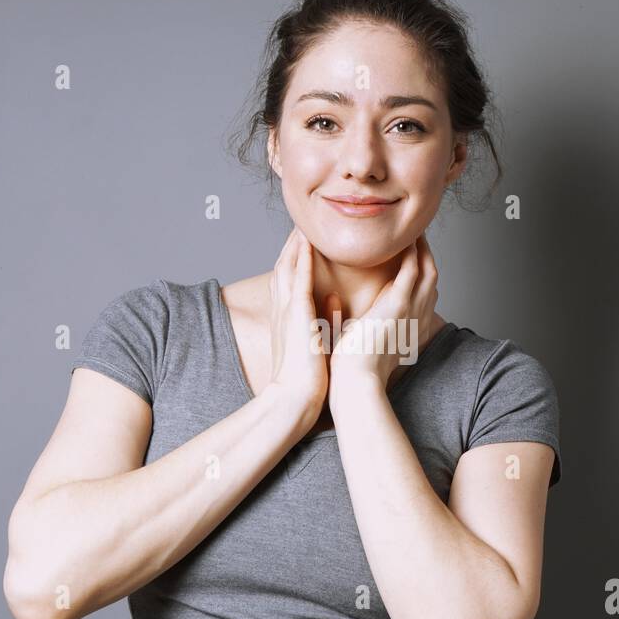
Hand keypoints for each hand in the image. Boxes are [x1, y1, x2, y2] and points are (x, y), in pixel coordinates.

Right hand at [267, 227, 328, 424]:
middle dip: (292, 242)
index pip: (292, 278)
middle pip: (285, 265)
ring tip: (303, 221)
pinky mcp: (296, 315)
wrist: (295, 397)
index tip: (308, 237)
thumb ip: (325, 316)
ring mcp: (287, 310)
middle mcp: (284, 309)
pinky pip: (297, 281)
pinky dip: (301, 260)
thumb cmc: (308, 375)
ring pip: (288, 266)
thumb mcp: (319, 338)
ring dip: (295, 243)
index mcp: (290, 316)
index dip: (298, 255)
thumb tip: (335, 299)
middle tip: (302, 220)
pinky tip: (306, 242)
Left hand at [326, 233, 439, 398]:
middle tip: (416, 233)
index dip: (418, 270)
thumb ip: (358, 322)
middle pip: (431, 276)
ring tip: (412, 228)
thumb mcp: (362, 340)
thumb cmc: (354, 366)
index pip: (422, 291)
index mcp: (410, 326)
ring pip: (427, 267)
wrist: (355, 380)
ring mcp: (411, 308)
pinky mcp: (399, 303)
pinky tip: (406, 237)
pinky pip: (412, 268)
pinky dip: (412, 250)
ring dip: (422, 246)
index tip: (408, 254)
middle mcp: (417, 317)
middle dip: (426, 252)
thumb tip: (337, 305)